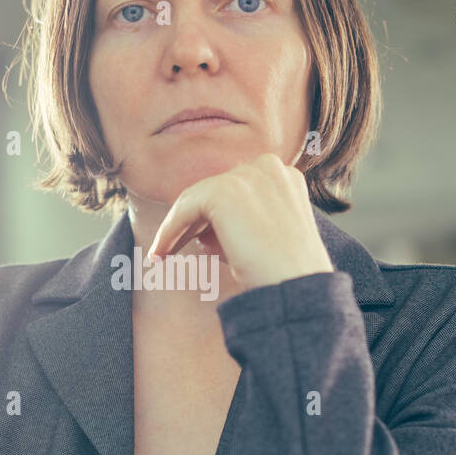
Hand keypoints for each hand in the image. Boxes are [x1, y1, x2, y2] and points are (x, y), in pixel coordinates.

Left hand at [147, 153, 332, 291]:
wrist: (295, 287)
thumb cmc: (285, 275)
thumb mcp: (267, 241)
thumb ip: (240, 226)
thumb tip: (201, 233)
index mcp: (285, 177)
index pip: (238, 190)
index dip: (214, 216)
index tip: (196, 239)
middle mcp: (268, 167)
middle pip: (215, 190)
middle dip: (193, 220)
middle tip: (171, 248)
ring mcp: (247, 175)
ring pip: (197, 198)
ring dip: (177, 227)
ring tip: (162, 254)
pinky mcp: (224, 191)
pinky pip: (185, 209)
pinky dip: (169, 231)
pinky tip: (160, 254)